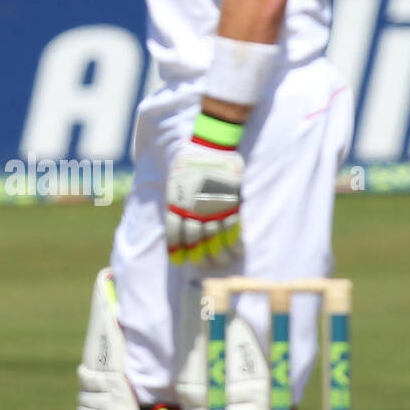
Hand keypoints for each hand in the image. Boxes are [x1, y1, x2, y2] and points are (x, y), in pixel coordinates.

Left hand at [166, 129, 243, 264]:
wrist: (212, 145)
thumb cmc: (191, 160)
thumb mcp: (175, 180)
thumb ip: (175, 200)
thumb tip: (174, 214)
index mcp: (177, 203)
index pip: (175, 232)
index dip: (176, 248)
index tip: (178, 259)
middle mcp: (194, 209)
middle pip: (195, 239)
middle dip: (197, 255)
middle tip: (200, 264)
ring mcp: (213, 208)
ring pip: (214, 239)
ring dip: (217, 254)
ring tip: (218, 263)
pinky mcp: (231, 204)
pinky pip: (232, 229)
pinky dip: (234, 243)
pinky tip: (235, 252)